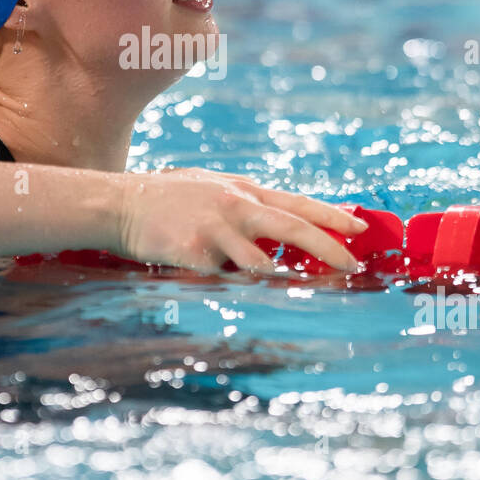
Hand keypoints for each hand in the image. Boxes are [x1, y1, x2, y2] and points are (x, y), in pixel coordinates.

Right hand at [114, 168, 365, 275]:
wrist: (120, 203)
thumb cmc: (169, 196)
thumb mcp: (213, 185)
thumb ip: (247, 198)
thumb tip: (284, 214)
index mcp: (243, 191)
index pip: (297, 203)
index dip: (331, 216)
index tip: (360, 228)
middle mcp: (235, 207)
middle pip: (292, 228)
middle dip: (328, 248)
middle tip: (353, 266)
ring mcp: (215, 230)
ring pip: (261, 261)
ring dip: (282, 279)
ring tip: (300, 292)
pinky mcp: (193, 253)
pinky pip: (223, 280)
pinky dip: (233, 289)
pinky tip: (233, 293)